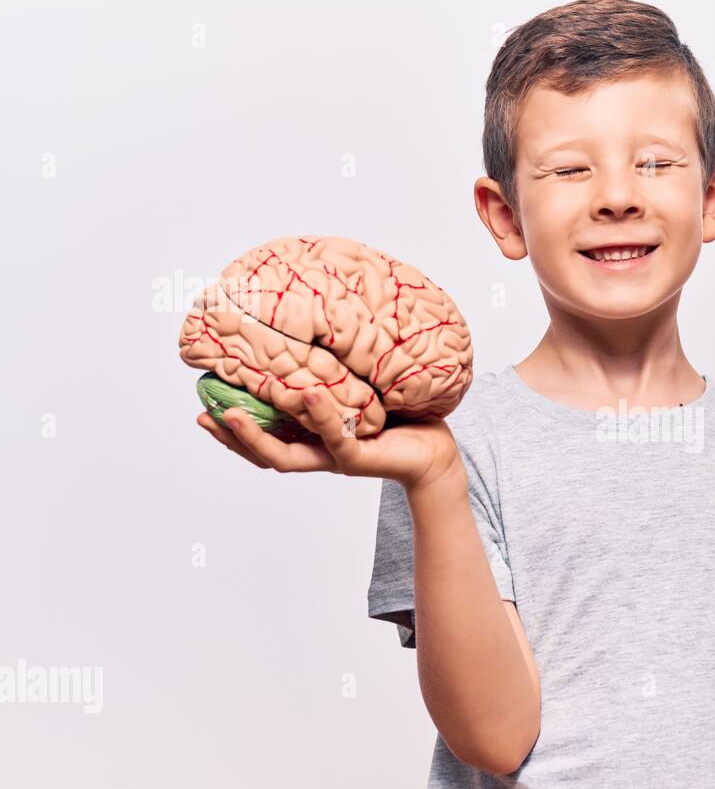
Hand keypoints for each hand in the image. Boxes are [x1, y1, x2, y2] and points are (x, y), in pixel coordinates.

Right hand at [196, 391, 461, 490]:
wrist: (436, 450)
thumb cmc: (398, 417)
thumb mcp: (356, 390)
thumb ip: (330, 374)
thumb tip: (307, 331)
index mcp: (310, 438)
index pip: (262, 437)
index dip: (231, 428)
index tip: (204, 407)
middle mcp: (316, 451)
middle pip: (262, 453)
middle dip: (232, 437)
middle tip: (206, 416)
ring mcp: (335, 457)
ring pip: (286, 455)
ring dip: (258, 436)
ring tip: (235, 413)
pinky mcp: (359, 456)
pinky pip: (334, 438)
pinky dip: (320, 416)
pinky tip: (309, 395)